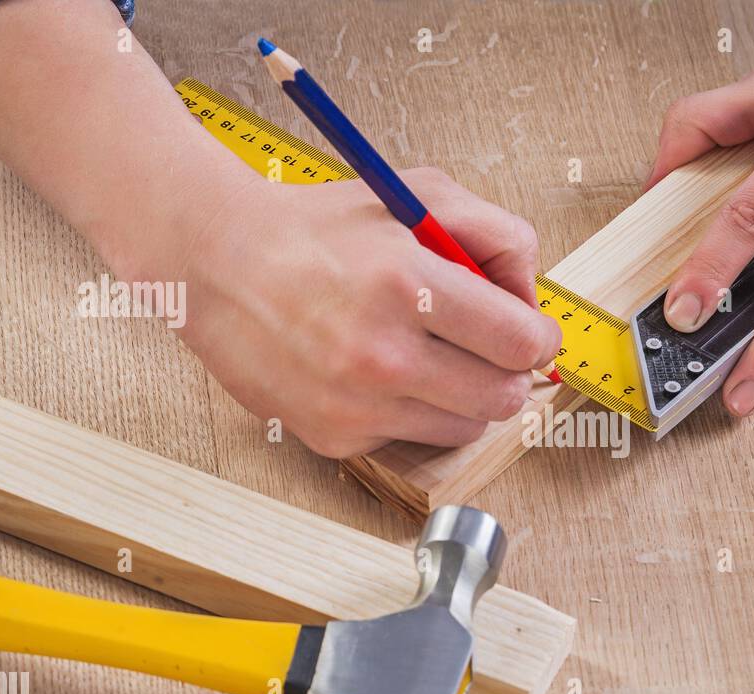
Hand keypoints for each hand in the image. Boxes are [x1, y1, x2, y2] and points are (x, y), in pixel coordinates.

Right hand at [159, 168, 557, 456]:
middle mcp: (383, 353)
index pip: (521, 342)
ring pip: (465, 426)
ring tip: (431, 356)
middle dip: (508, 371)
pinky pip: (411, 438)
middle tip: (489, 349)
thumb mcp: (415, 195)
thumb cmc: (319, 227)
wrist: (215, 261)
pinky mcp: (334, 436)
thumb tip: (532, 300)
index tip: (531, 333)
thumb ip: (495, 234)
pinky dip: (410, 411)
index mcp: (409, 284)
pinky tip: (379, 373)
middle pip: (504, 397)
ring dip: (464, 395)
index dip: (538, 338)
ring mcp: (357, 403)